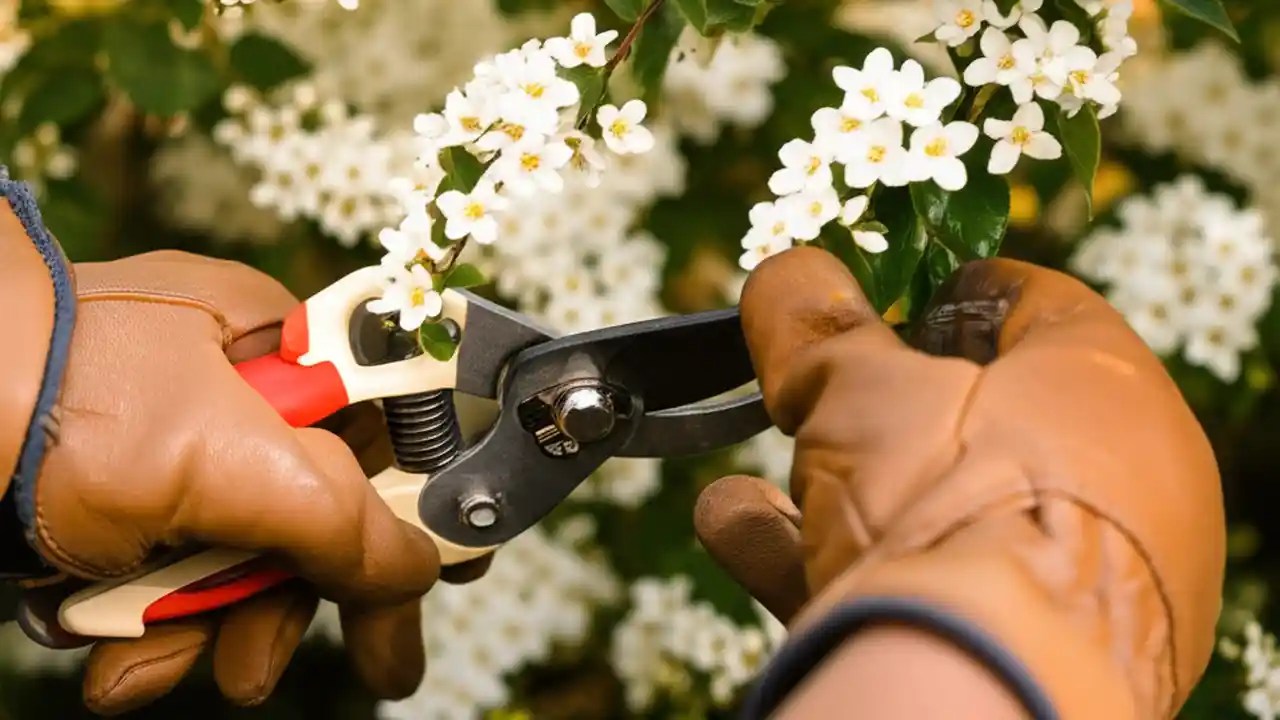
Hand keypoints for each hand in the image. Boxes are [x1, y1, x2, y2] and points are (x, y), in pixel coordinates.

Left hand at [19, 251, 445, 714]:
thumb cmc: (62, 397)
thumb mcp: (225, 461)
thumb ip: (341, 520)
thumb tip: (423, 567)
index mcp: (283, 355)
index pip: (387, 434)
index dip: (413, 510)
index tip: (438, 579)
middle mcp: (238, 401)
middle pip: (312, 520)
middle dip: (281, 606)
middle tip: (260, 670)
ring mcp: (177, 454)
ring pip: (237, 564)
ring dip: (199, 633)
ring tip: (141, 672)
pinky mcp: (123, 506)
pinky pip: (171, 580)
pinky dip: (147, 630)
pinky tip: (115, 660)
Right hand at [694, 247, 1224, 716]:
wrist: (981, 690)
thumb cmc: (953, 503)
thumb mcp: (862, 387)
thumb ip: (816, 324)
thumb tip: (785, 272)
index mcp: (1107, 390)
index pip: (1033, 306)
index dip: (942, 290)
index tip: (880, 295)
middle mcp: (1113, 488)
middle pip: (977, 416)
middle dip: (876, 405)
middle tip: (812, 394)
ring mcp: (1068, 581)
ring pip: (935, 511)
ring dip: (828, 488)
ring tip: (749, 478)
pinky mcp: (1014, 649)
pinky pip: (907, 584)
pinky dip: (818, 554)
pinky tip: (735, 526)